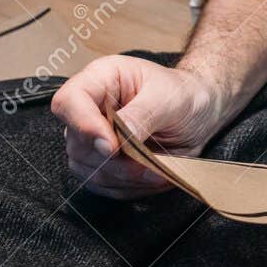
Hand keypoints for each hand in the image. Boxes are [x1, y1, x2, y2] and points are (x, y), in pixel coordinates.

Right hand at [53, 55, 224, 198]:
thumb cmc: (182, 94)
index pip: (68, 102)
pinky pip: (102, 185)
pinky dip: (128, 186)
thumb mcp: (169, 97)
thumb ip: (142, 114)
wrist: (197, 110)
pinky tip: (152, 176)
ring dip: (124, 176)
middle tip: (148, 161)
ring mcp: (91, 138)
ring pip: (88, 169)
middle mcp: (89, 108)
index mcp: (100, 79)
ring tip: (157, 170)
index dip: (84, 126)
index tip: (112, 146)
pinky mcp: (100, 162)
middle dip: (114, 160)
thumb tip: (118, 138)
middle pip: (78, 143)